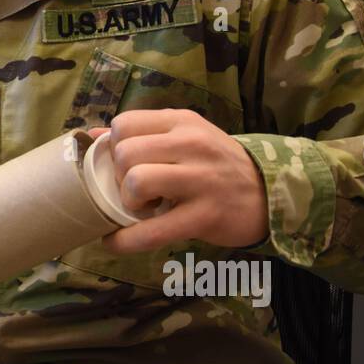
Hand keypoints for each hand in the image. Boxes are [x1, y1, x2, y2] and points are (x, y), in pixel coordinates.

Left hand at [86, 109, 268, 253]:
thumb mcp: (186, 136)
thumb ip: (143, 134)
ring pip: (137, 181)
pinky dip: (125, 240)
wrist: (270, 193)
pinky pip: (152, 231)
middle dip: (119, 177)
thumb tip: (92, 135)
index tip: (125, 164)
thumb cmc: (218, 165)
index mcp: (181, 121)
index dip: (114, 147)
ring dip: (128, 201)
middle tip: (135, 190)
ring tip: (142, 208)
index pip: (124, 123)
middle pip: (126, 153)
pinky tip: (114, 242)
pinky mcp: (204, 216)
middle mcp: (191, 143)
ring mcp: (200, 179)